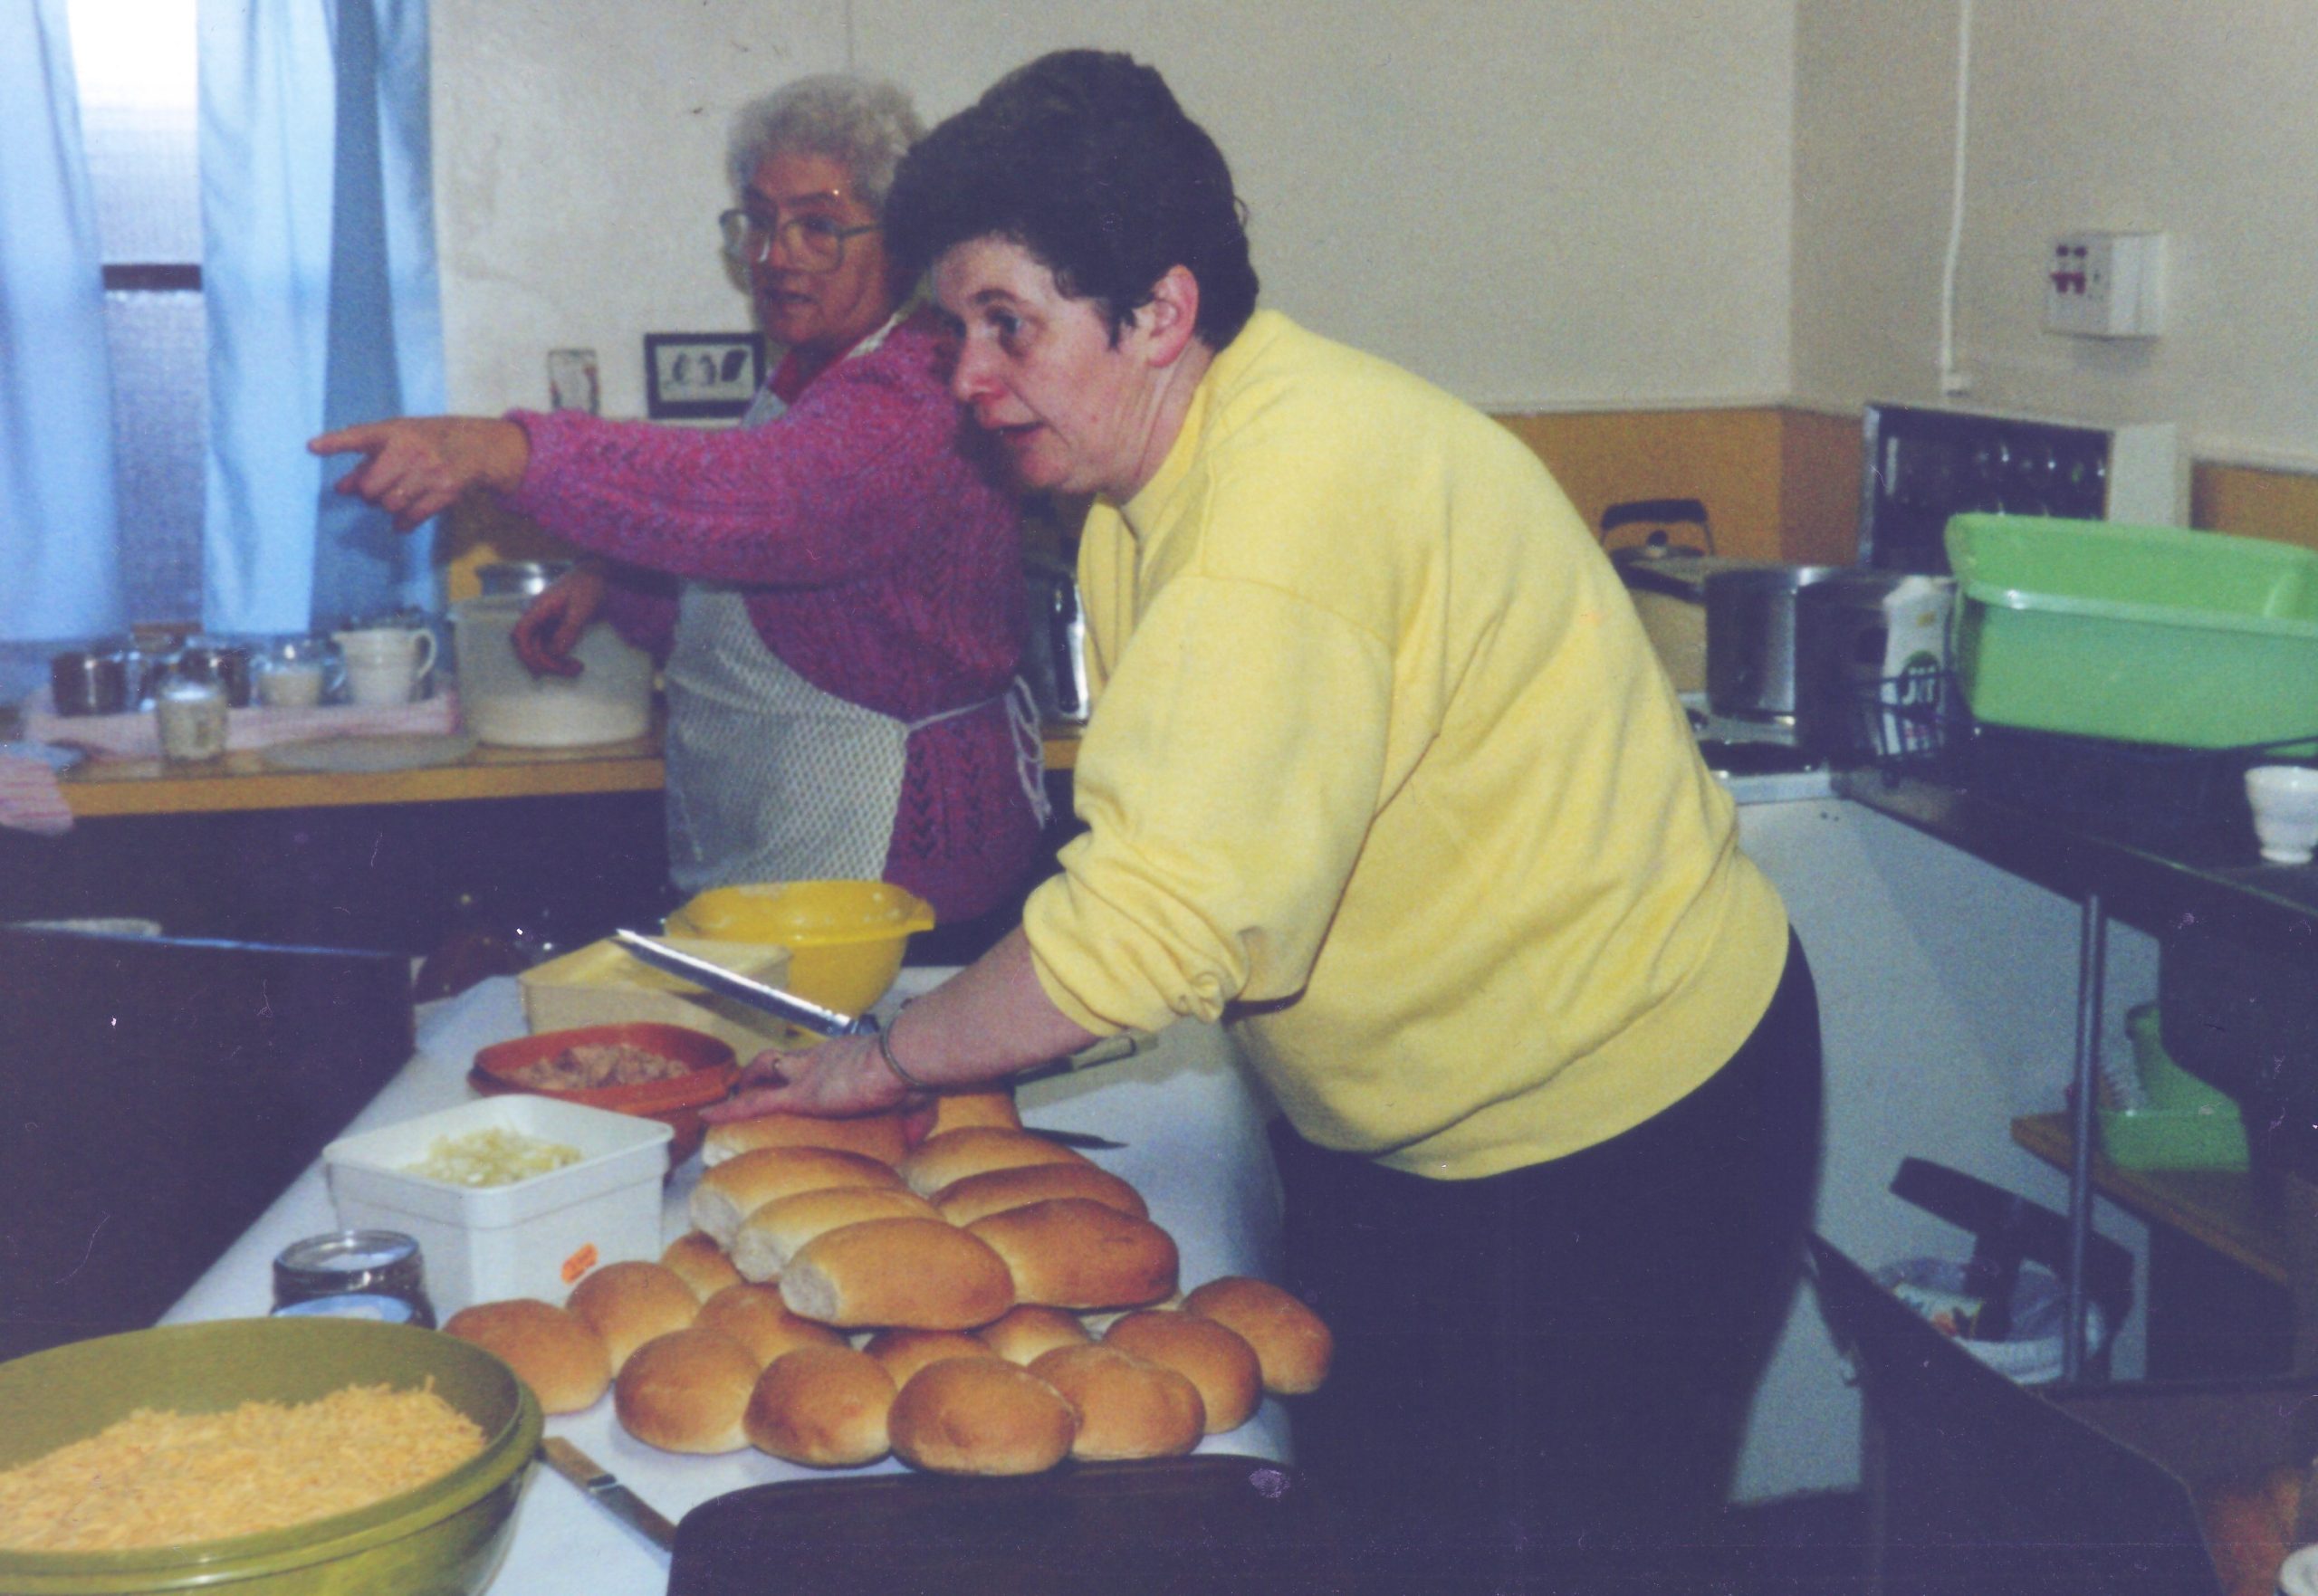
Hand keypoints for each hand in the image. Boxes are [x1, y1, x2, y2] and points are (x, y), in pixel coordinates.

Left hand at [308, 416, 530, 531]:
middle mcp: (410, 451)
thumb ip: (366, 462)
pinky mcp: (445, 492)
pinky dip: (402, 523)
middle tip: (377, 489)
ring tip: (395, 497)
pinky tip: (402, 519)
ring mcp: (429, 472)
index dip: (334, 442)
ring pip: (390, 505)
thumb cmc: (424, 441)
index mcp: (393, 433)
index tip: (312, 447)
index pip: (358, 436)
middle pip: (371, 487)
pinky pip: (412, 517)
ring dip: (387, 506)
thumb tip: (341, 489)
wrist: (473, 446)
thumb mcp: (395, 440)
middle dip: (369, 494)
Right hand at [511, 566, 608, 676]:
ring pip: (540, 649)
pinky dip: (559, 658)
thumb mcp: (582, 608)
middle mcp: (536, 617)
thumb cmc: (587, 587)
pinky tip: (574, 663)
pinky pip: (549, 647)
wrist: (594, 575)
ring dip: (555, 663)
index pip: (522, 633)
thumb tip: (555, 653)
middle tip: (572, 670)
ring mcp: (543, 623)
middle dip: (547, 663)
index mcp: (538, 608)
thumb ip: (569, 629)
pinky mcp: (552, 628)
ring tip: (577, 668)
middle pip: (530, 646)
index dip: (526, 652)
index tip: (540, 668)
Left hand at [704, 1035, 912, 1123]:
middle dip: (763, 1072)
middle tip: (748, 1085)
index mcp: (848, 1059)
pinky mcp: (801, 1095)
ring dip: (745, 1084)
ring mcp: (808, 1075)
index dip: (801, 1070)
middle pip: (782, 1061)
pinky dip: (731, 1108)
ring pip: (764, 1071)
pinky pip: (756, 1102)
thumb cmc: (915, 1074)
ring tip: (727, 1101)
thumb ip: (915, 1119)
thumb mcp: (918, 1099)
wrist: (906, 1061)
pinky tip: (709, 1115)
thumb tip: (916, 1139)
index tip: (795, 1081)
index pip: (815, 1062)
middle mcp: (822, 1059)